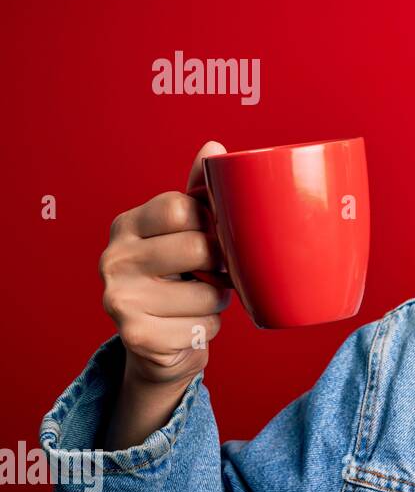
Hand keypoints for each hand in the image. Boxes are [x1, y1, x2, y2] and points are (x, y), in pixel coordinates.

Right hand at [99, 142, 233, 445]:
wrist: (157, 344)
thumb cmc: (179, 277)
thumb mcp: (184, 231)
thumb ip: (198, 191)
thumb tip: (214, 148)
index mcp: (127, 225)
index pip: (183, 208)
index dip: (212, 223)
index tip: (213, 236)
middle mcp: (114, 258)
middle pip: (199, 247)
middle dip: (223, 265)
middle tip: (217, 272)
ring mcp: (119, 298)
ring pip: (208, 293)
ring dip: (218, 301)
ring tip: (201, 301)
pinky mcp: (136, 336)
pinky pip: (203, 327)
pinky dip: (209, 329)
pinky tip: (189, 326)